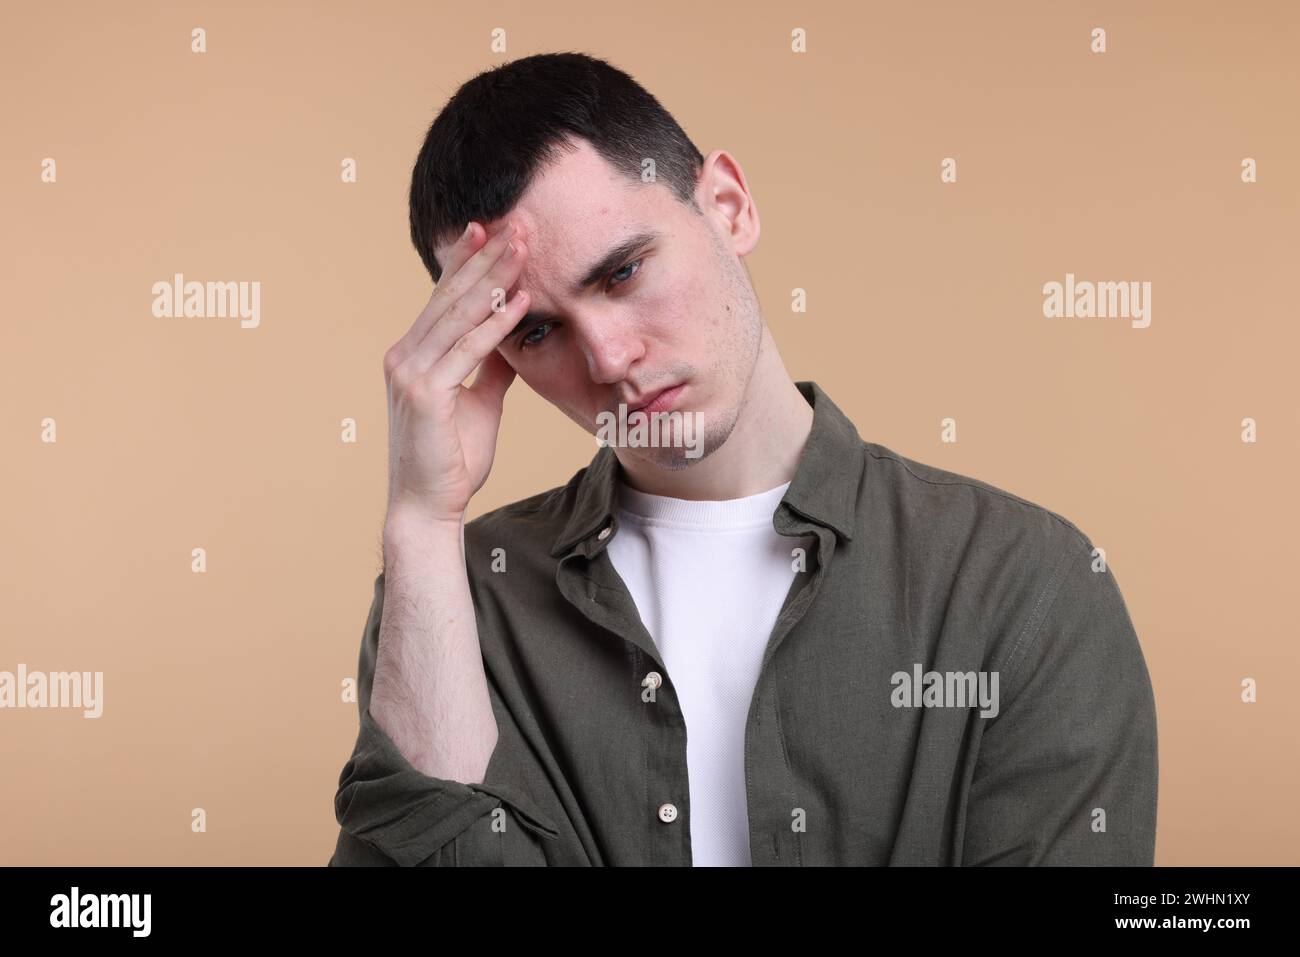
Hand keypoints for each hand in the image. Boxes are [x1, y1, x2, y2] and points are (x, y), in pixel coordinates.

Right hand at [382, 220, 530, 525]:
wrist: (429, 506)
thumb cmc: (451, 460)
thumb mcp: (479, 403)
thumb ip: (490, 368)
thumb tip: (510, 339)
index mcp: (413, 355)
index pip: (443, 299)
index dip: (468, 262)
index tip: (493, 229)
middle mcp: (404, 356)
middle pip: (451, 296)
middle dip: (485, 257)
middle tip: (516, 222)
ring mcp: (410, 373)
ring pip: (458, 315)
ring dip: (495, 279)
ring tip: (524, 247)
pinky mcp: (425, 394)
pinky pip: (468, 351)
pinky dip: (495, 325)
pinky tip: (521, 302)